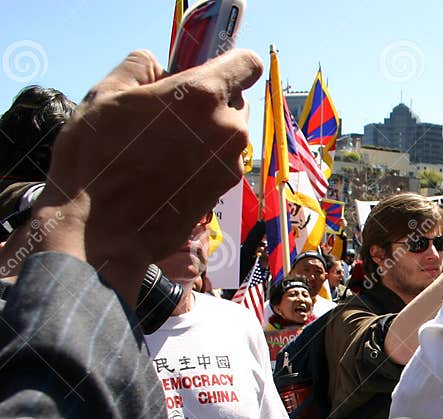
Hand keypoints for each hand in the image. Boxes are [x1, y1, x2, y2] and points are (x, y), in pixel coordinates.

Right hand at [34, 49, 262, 302]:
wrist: (101, 231)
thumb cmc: (97, 160)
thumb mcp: (106, 94)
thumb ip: (140, 67)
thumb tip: (158, 66)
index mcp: (203, 95)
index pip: (247, 64)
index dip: (229, 66)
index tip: (204, 73)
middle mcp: (228, 129)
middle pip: (236, 101)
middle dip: (210, 103)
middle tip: (170, 116)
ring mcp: (230, 164)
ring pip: (228, 134)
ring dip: (206, 135)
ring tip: (163, 148)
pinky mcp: (224, 191)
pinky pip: (221, 163)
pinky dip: (203, 162)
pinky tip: (168, 172)